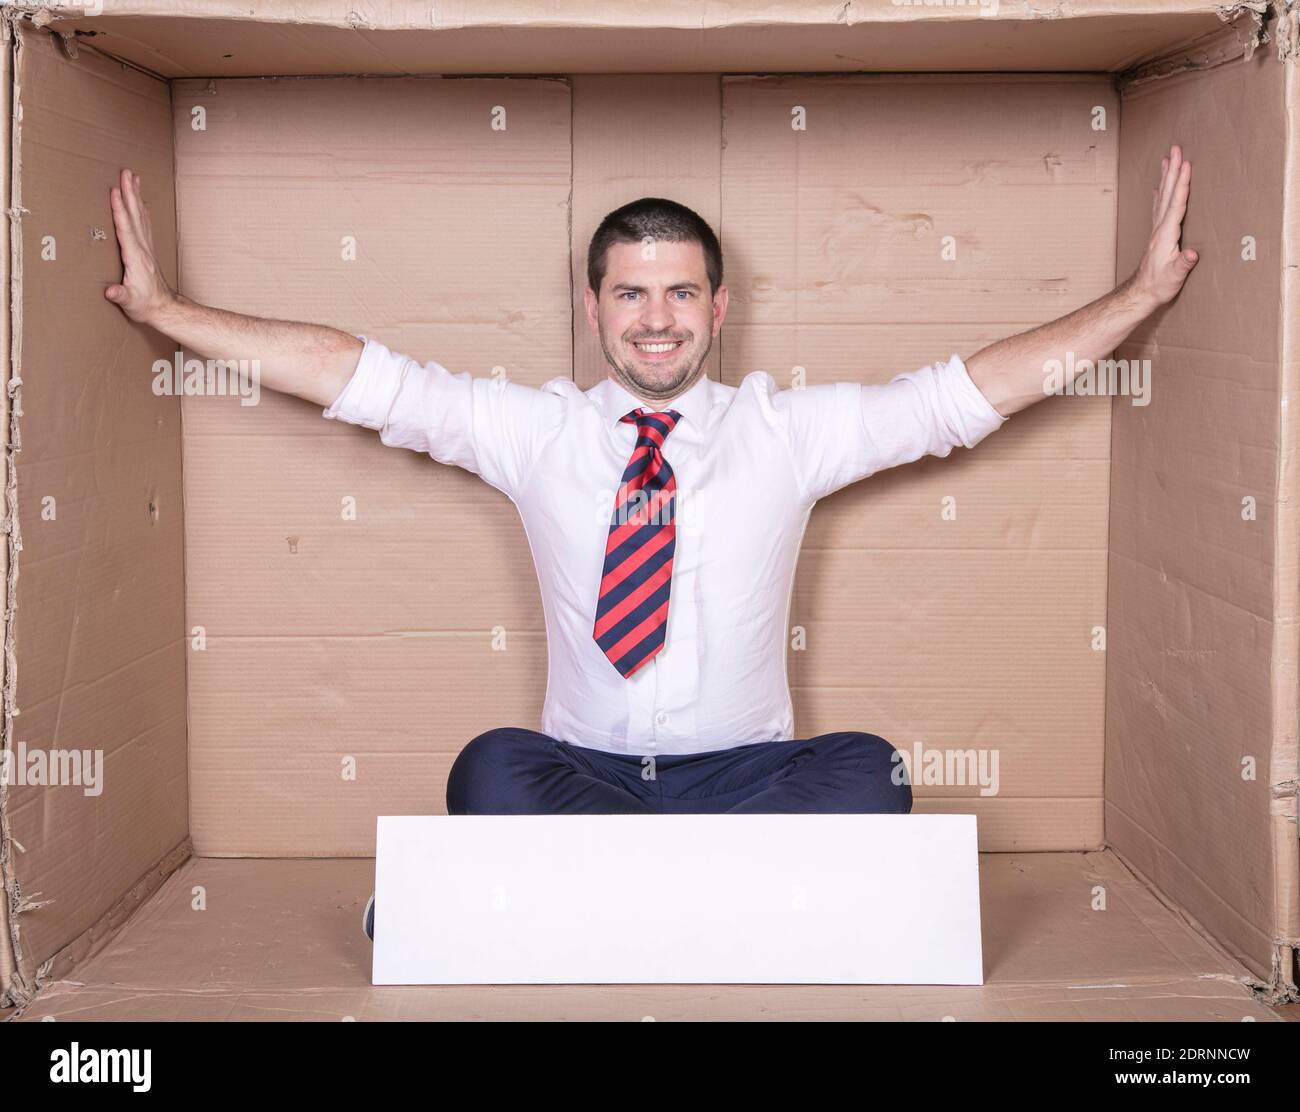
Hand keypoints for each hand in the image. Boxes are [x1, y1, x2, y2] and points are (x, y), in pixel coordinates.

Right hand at [105, 167, 174, 324]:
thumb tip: (111, 291)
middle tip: (126, 172)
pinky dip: (141, 210)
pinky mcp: (148, 250)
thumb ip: (120, 295)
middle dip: (130, 192)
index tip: (116, 192)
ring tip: (134, 177)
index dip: (120, 210)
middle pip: (135, 215)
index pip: (125, 228)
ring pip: (141, 216)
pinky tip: (140, 201)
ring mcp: (147, 248)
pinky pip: (144, 224)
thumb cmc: (145, 305)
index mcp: (135, 257)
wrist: (164, 309)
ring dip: (136, 196)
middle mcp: (143, 248)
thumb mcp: (129, 302)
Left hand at [1133, 144, 1197, 308]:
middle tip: (1175, 149)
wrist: (1141, 293)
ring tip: (1167, 159)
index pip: (1176, 203)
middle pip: (1168, 193)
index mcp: (1166, 234)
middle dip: (1173, 170)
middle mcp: (1159, 228)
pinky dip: (1161, 193)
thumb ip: (1183, 264)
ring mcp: (1156, 230)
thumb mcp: (1174, 276)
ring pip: (1163, 197)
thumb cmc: (1159, 286)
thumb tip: (1191, 254)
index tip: (1186, 164)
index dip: (1182, 183)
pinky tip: (1160, 186)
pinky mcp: (1157, 235)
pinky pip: (1159, 207)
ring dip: (1166, 177)